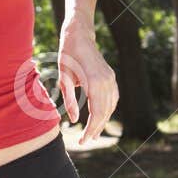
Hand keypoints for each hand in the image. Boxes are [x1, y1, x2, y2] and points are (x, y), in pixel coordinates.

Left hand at [58, 19, 117, 144]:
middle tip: (86, 141)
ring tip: (93, 133)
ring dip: (103, 121)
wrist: (79, 37)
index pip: (96, 113)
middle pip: (105, 112)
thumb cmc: (67, 56)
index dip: (90, 129)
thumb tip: (74, 120)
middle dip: (96, 128)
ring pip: (111, 106)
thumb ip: (69, 100)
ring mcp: (111, 78)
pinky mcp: (111, 76)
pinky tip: (101, 117)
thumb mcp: (63, 79)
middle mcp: (106, 81)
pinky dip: (108, 109)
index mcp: (94, 82)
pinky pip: (113, 98)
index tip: (83, 140)